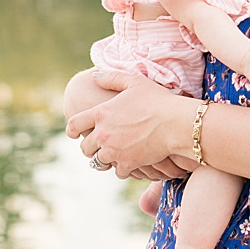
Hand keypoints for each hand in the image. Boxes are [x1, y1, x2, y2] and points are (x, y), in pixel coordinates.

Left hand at [66, 70, 191, 177]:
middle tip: (99, 145)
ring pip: (98, 161)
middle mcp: (103, 134)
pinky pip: (118, 172)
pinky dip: (123, 168)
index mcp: (101, 113)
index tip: (74, 133)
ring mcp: (114, 151)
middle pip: (85, 147)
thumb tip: (94, 76)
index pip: (73, 125)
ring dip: (105, 158)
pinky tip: (131, 161)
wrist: (177, 123)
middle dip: (90, 147)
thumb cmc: (159, 100)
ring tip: (114, 154)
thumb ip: (113, 77)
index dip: (72, 130)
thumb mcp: (136, 82)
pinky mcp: (127, 163)